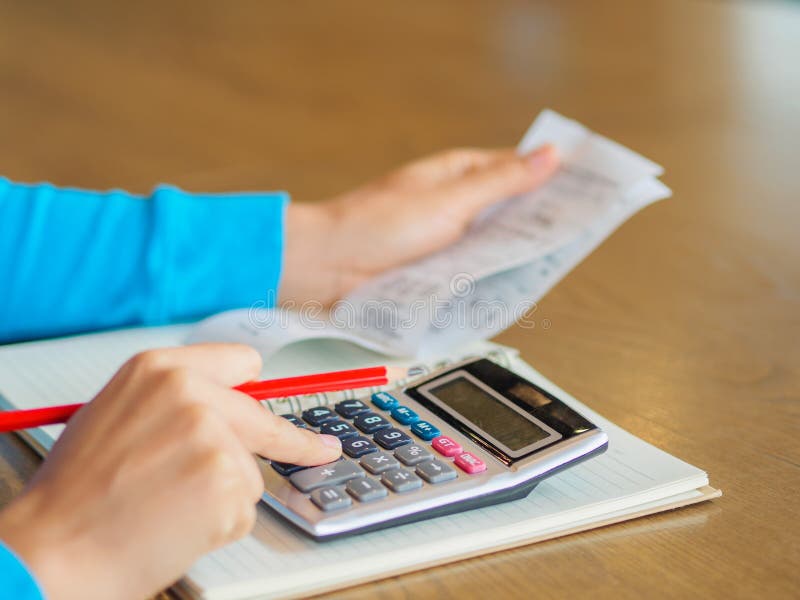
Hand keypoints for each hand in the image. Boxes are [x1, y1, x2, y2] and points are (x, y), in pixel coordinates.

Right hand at [0, 344, 340, 599]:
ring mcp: (214, 438)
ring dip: (224, 496)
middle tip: (323, 449)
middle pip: (265, 419)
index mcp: (160, 370)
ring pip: (251, 472)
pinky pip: (244, 509)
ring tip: (169, 508)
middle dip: (297, 441)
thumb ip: (174, 401)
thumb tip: (229, 406)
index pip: (242, 363)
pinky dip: (219, 525)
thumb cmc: (76, 493)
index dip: (256, 389)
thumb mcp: (116, 416)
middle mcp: (192, 395)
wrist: (54, 550)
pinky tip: (177, 526)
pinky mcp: (228, 483)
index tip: (284, 397)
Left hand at [281, 145, 557, 304]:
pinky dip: (491, 275)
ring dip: (516, 252)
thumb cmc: (377, 224)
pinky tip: (510, 284)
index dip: (553, 175)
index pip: (517, 168)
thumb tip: (549, 156)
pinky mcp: (436, 270)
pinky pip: (473, 270)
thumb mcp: (449, 201)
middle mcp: (454, 204)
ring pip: (495, 243)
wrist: (327, 268)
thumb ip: (500, 182)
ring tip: (552, 260)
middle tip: (579, 231)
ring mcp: (445, 238)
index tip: (590, 185)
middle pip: (510, 208)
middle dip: (540, 220)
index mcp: (458, 174)